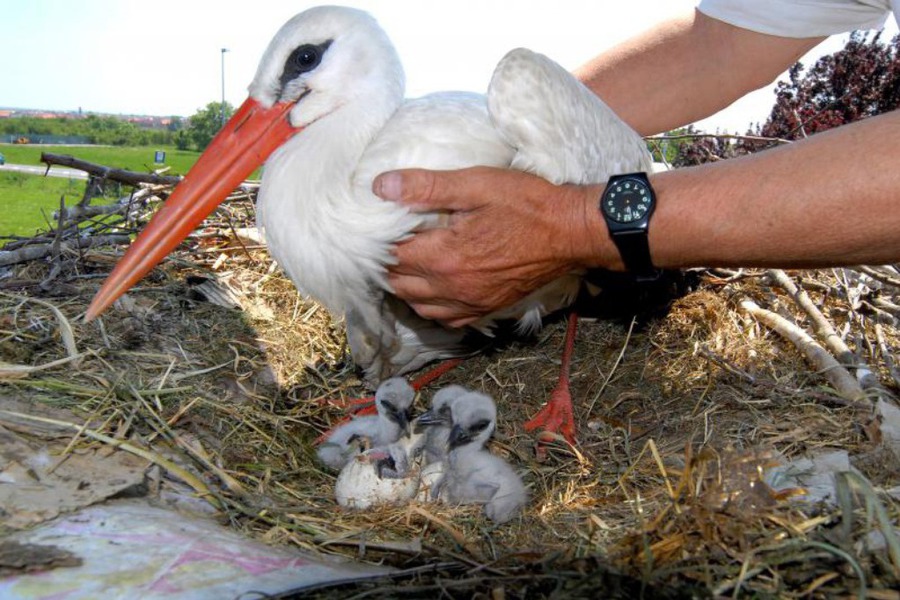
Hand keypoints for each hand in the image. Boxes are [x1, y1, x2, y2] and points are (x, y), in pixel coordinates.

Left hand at [373, 167, 606, 327]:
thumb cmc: (527, 204)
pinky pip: (447, 319)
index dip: (379, 240)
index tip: (381, 223)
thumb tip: (381, 186)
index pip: (391, 256)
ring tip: (409, 260)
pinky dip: (432, 305)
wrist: (571, 233)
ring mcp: (470, 302)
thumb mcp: (477, 184)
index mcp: (444, 257)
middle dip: (388, 263)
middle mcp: (453, 287)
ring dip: (406, 286)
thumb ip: (426, 186)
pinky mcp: (486, 308)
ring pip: (418, 305)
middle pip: (398, 284)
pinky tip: (435, 285)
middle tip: (391, 239)